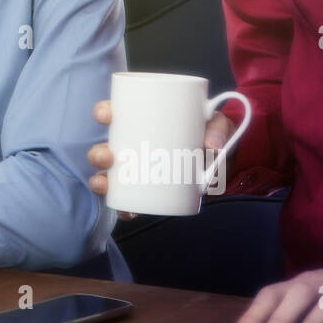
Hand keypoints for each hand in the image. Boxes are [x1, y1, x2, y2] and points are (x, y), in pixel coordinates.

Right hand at [86, 99, 234, 219]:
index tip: (107, 115)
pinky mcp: (146, 191)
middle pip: (105, 147)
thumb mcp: (218, 124)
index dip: (104, 112)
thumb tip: (211, 146)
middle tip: (108, 157)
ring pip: (108, 175)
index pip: (115, 112)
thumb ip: (218, 128)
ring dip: (100, 180)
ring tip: (105, 184)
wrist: (223, 162)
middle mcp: (132, 146)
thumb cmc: (211, 134)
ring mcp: (136, 170)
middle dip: (98, 153)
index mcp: (142, 121)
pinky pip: (127, 200)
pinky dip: (123, 207)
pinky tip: (125, 211)